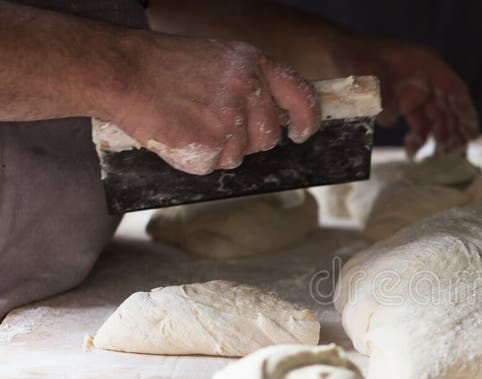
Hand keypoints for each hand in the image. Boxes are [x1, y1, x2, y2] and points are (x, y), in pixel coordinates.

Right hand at [106, 32, 319, 174]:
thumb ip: (251, 83)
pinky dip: (197, 157)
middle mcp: (249, 91)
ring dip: (219, 148)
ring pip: (241, 155)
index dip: (307, 119)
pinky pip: (214, 165)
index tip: (301, 131)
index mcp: (255, 64)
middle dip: (249, 139)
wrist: (124, 72)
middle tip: (214, 122)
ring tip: (190, 121)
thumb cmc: (166, 65)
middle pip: (269, 137)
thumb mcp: (220, 59)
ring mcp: (230, 120)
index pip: (301, 96)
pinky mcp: (210, 146)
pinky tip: (179, 133)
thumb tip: (274, 114)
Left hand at [322, 35, 477, 156]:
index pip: (453, 88)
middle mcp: (424, 80)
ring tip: (437, 156)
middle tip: (453, 152)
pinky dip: (418, 140)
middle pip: (449, 108)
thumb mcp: (364, 73)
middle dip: (454, 131)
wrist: (332, 60)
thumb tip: (391, 117)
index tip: (471, 133)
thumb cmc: (351, 60)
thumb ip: (380, 94)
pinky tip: (411, 151)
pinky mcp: (404, 106)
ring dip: (438, 139)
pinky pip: (419, 126)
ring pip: (436, 120)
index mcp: (424, 65)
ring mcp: (415, 94)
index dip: (465, 111)